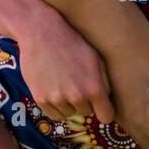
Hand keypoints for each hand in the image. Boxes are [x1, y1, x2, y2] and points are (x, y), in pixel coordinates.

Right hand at [16, 9, 115, 123]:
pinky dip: (55, 106)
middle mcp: (77, 96)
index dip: (105, 111)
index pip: (106, 116)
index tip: (101, 107)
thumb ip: (105, 82)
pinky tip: (54, 89)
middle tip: (77, 83)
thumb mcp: (96, 58)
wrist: (41, 32)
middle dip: (85, 102)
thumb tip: (108, 100)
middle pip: (87, 113)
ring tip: (64, 83)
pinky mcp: (40, 98)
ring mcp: (57, 99)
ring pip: (69, 114)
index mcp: (94, 87)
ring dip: (69, 104)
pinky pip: (54, 114)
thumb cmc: (72, 42)